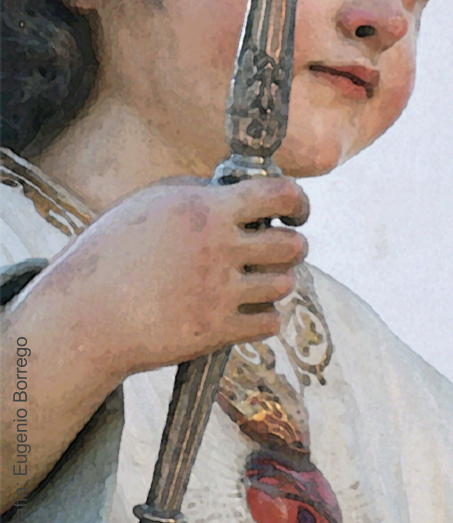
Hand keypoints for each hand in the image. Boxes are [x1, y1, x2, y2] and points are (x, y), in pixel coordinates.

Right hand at [36, 174, 310, 376]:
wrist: (83, 314)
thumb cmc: (114, 250)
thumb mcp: (154, 201)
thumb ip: (203, 192)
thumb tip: (246, 190)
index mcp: (207, 210)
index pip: (280, 193)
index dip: (299, 201)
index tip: (297, 211)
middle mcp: (219, 249)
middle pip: (292, 246)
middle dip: (293, 245)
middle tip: (279, 248)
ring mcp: (219, 292)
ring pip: (284, 285)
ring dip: (278, 281)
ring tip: (261, 279)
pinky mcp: (214, 331)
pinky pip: (268, 323)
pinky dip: (266, 317)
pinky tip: (251, 309)